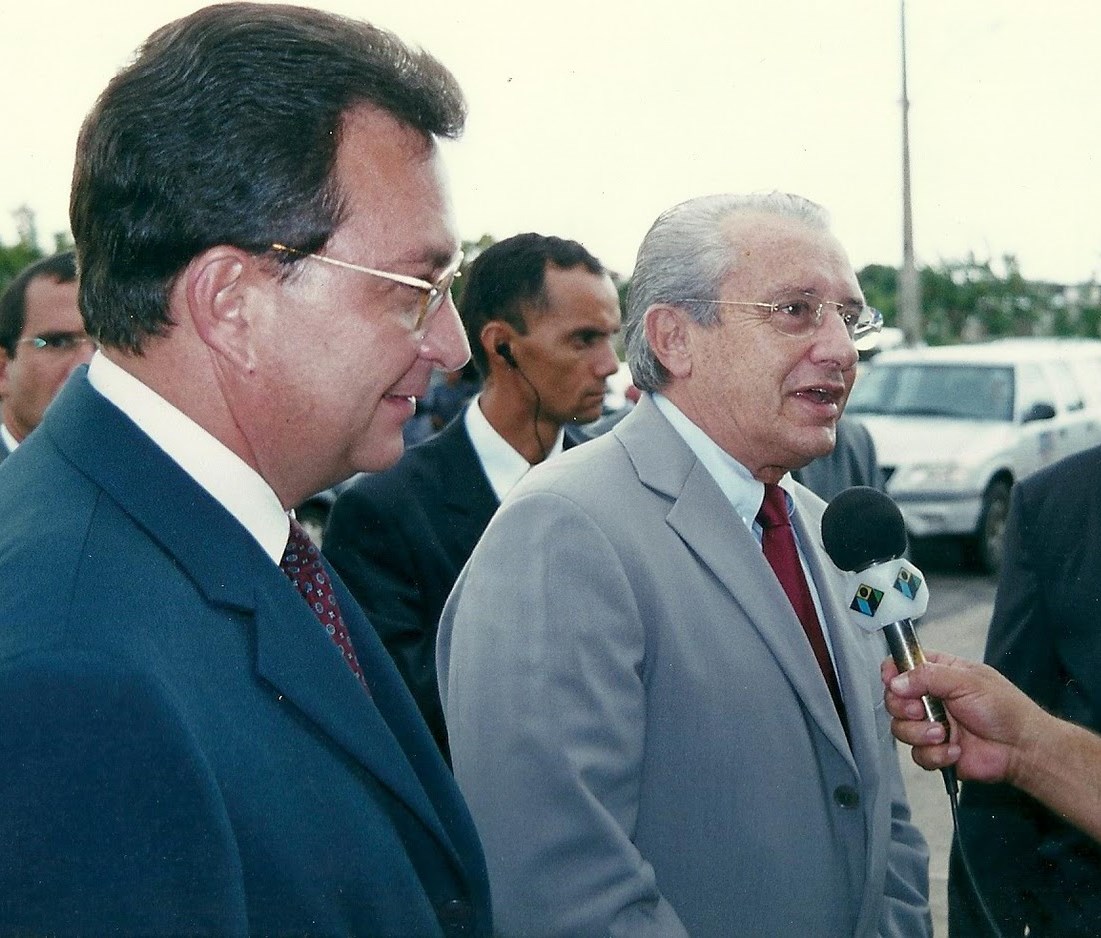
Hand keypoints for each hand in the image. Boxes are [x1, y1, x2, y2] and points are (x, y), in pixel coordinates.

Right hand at [881, 651, 1044, 784]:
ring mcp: (931, 726)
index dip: (892, 672)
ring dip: (920, 733)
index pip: (903, 666)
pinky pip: (917, 755)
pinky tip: (955, 751)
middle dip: (904, 708)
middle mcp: (931, 699)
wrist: (1023, 749)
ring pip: (900, 729)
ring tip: (944, 734)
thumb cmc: (1005, 709)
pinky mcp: (936, 751)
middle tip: (921, 710)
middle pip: (894, 699)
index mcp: (939, 674)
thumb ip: (928, 677)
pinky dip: (935, 754)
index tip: (893, 681)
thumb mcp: (967, 681)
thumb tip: (896, 682)